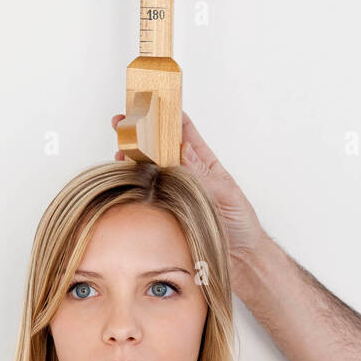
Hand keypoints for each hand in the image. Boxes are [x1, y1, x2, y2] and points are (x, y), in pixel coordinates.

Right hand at [110, 111, 266, 261]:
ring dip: (132, 158)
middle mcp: (185, 176)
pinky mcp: (165, 213)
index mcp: (203, 165)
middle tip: (123, 121)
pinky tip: (124, 178)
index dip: (168, 115)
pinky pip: (146, 196)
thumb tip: (184, 149)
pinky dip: (133, 186)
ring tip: (120, 150)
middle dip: (141, 133)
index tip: (152, 99)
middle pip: (159, 148)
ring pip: (148, 170)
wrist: (240, 261)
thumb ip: (203, 174)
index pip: (183, 133)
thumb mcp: (226, 193)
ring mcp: (172, 194)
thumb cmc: (240, 225)